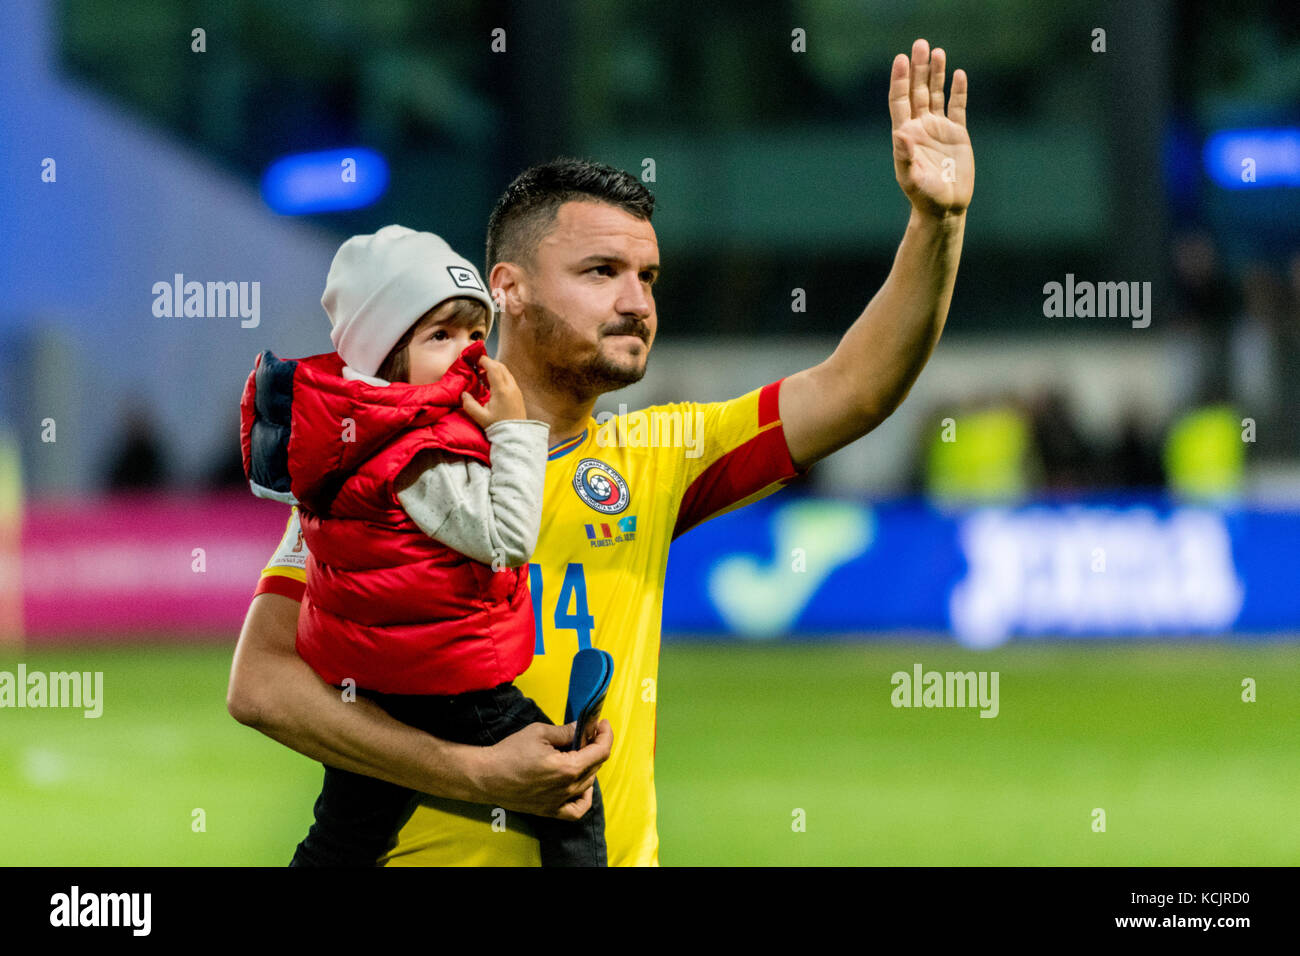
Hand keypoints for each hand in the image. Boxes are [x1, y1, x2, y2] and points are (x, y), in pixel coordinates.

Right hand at [461, 355, 526, 426]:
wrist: (516, 436)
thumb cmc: (498, 426)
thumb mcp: (480, 417)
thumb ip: (469, 404)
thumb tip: (463, 394)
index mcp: (501, 390)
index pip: (493, 367)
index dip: (484, 361)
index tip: (475, 359)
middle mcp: (511, 387)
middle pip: (501, 367)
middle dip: (489, 363)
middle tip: (477, 366)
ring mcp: (516, 390)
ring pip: (506, 372)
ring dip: (495, 369)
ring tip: (482, 375)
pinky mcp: (518, 394)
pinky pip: (509, 379)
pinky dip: (500, 376)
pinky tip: (491, 384)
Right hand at [464, 718, 612, 820]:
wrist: (486, 776)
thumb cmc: (510, 752)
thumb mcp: (539, 732)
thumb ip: (565, 731)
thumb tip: (581, 728)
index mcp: (568, 767)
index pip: (601, 751)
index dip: (605, 734)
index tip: (602, 723)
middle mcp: (568, 788)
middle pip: (596, 766)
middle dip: (596, 746)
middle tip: (588, 733)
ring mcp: (559, 802)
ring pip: (588, 784)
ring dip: (590, 766)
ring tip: (581, 753)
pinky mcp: (550, 811)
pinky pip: (577, 810)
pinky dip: (585, 798)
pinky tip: (582, 786)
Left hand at [889, 39, 972, 217]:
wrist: (945, 208)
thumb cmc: (925, 197)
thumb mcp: (912, 179)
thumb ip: (905, 157)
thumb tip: (900, 135)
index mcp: (906, 135)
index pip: (900, 101)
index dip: (900, 80)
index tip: (901, 59)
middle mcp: (921, 128)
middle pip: (918, 91)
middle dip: (919, 68)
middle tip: (920, 44)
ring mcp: (939, 129)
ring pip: (936, 95)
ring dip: (936, 74)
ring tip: (938, 52)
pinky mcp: (957, 134)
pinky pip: (958, 107)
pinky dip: (958, 91)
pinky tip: (959, 75)